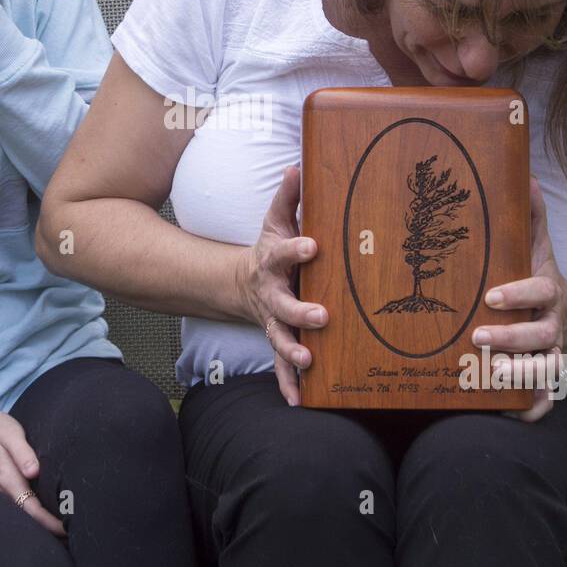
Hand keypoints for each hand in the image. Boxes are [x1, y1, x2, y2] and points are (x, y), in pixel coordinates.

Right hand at [0, 411, 66, 536]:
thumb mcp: (8, 433)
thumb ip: (22, 452)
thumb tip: (35, 472)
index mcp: (8, 480)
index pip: (31, 509)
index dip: (48, 522)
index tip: (65, 528)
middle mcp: (3, 490)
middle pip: (28, 516)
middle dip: (48, 525)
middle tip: (71, 528)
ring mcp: (0, 490)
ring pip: (22, 511)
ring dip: (41, 518)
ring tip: (63, 520)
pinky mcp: (0, 486)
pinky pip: (18, 502)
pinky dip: (32, 508)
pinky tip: (45, 506)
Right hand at [234, 165, 328, 405]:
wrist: (245, 283)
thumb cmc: (270, 249)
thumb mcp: (274, 221)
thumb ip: (288, 197)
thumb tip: (298, 164)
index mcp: (272, 262)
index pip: (283, 253)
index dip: (295, 249)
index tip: (312, 244)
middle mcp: (271, 294)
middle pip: (283, 304)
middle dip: (301, 312)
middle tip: (322, 316)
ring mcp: (273, 320)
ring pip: (281, 338)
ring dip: (293, 352)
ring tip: (308, 362)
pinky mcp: (278, 340)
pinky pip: (282, 365)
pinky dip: (288, 384)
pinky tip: (300, 402)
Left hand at [471, 175, 566, 423]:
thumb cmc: (541, 281)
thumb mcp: (537, 249)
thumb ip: (531, 217)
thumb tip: (526, 176)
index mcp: (548, 294)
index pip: (539, 293)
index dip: (519, 295)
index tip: (492, 296)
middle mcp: (551, 328)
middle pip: (540, 337)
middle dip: (513, 340)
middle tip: (480, 338)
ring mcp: (551, 355)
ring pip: (544, 372)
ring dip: (521, 376)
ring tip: (491, 377)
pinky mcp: (546, 381)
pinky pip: (544, 402)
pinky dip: (532, 411)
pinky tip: (511, 416)